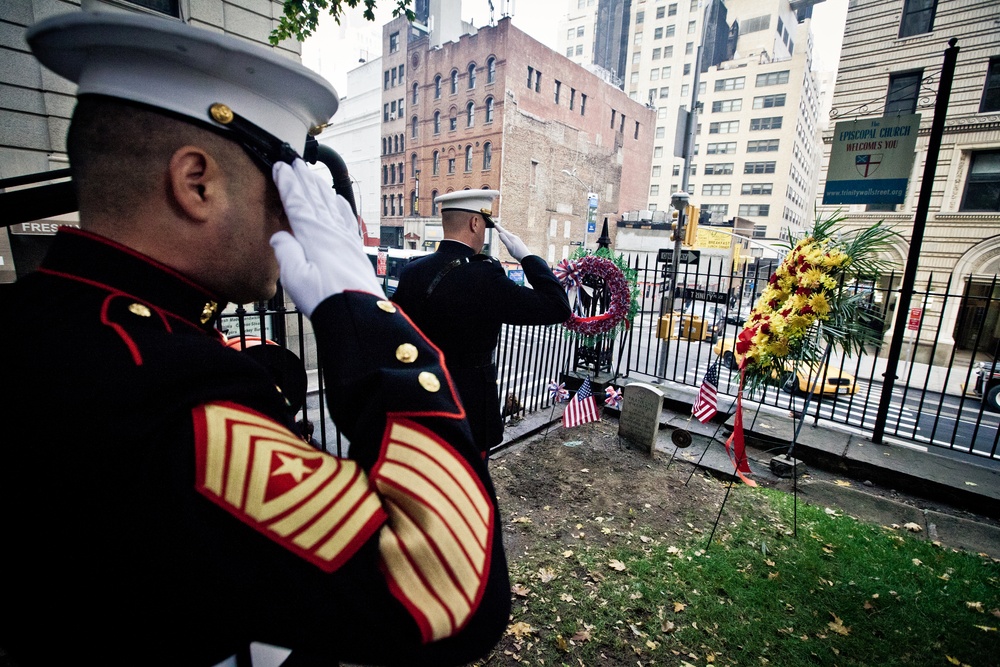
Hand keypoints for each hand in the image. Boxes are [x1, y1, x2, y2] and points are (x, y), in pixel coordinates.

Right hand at [270, 160, 384, 315]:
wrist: (359, 312)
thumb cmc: (325, 298)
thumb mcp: (294, 277)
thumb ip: (286, 252)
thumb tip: (279, 237)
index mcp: (312, 234)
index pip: (296, 201)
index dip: (287, 182)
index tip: (280, 166)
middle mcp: (330, 230)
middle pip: (314, 197)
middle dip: (303, 178)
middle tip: (295, 161)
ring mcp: (345, 237)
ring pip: (331, 203)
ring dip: (320, 187)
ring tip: (312, 174)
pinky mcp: (355, 247)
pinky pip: (347, 218)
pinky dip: (340, 204)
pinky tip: (338, 198)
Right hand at [494, 223, 529, 261]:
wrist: (526, 257)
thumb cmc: (517, 253)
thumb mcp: (509, 247)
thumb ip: (504, 240)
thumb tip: (500, 233)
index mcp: (511, 238)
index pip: (503, 231)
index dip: (499, 228)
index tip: (495, 224)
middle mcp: (514, 237)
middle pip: (506, 232)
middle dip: (501, 230)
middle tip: (497, 226)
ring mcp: (517, 240)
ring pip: (509, 235)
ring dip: (505, 233)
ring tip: (502, 231)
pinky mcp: (518, 243)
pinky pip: (511, 238)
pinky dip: (508, 237)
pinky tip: (509, 239)